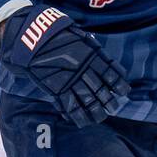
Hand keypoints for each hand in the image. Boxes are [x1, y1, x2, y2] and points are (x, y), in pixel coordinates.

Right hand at [0, 5, 130, 125]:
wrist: (32, 37)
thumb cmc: (58, 35)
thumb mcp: (81, 37)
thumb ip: (93, 50)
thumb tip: (105, 62)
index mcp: (93, 55)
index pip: (112, 73)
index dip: (119, 84)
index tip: (124, 92)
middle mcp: (84, 69)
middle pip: (101, 90)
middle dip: (109, 102)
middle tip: (113, 108)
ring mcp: (70, 80)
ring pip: (88, 101)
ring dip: (96, 112)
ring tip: (100, 118)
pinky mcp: (56, 88)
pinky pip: (69, 105)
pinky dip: (76, 115)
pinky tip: (81, 121)